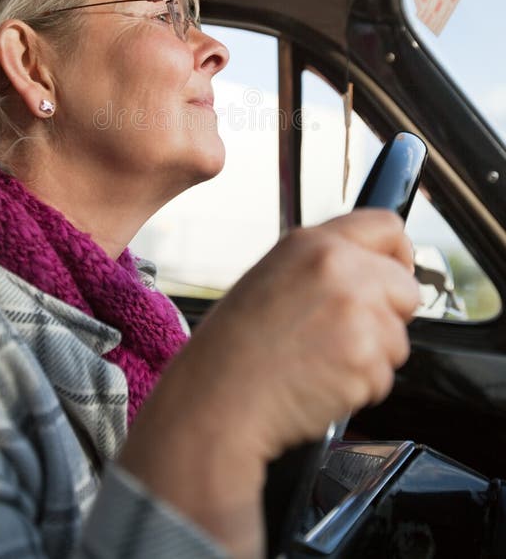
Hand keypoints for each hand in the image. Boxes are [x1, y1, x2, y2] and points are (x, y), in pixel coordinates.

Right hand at [120, 209, 418, 556]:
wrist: (217, 397)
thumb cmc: (235, 345)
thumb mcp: (273, 276)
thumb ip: (325, 265)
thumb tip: (371, 273)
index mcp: (314, 243)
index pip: (387, 226)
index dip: (398, 255)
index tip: (397, 272)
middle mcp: (341, 270)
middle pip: (406, 287)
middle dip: (389, 314)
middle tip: (346, 335)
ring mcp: (357, 315)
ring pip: (397, 338)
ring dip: (371, 356)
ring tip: (319, 360)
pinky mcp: (366, 360)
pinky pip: (384, 376)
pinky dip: (360, 387)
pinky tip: (319, 382)